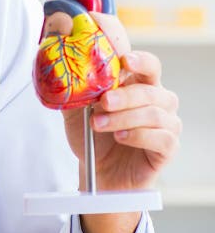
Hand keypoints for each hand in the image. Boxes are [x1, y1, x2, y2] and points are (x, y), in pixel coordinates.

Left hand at [62, 35, 180, 193]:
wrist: (97, 170)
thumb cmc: (91, 135)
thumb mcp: (76, 109)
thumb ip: (74, 90)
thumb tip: (64, 71)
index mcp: (138, 85)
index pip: (149, 65)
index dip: (140, 61)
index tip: (124, 61)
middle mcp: (158, 101)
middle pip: (151, 91)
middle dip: (125, 96)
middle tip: (103, 102)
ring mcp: (166, 124)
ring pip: (155, 114)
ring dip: (123, 118)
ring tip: (98, 124)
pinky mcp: (168, 147)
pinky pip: (163, 138)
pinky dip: (139, 136)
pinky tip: (120, 137)